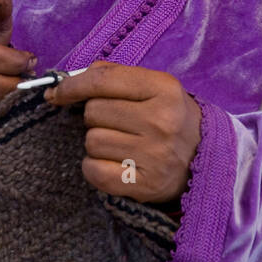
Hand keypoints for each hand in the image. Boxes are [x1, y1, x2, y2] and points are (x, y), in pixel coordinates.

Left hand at [44, 61, 201, 204]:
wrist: (204, 158)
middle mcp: (161, 121)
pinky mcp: (144, 185)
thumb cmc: (170, 117)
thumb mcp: (155, 87)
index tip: (57, 93)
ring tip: (121, 145)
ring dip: (98, 143)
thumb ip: (115, 76)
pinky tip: (114, 164)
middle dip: (96, 117)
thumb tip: (70, 81)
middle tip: (117, 124)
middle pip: (93, 112)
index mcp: (164, 89)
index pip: (102, 80)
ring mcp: (154, 155)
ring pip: (91, 142)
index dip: (72, 86)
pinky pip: (93, 171)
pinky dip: (95, 168)